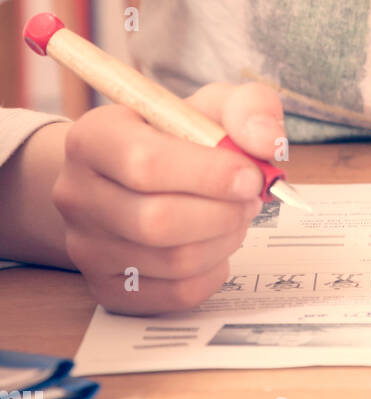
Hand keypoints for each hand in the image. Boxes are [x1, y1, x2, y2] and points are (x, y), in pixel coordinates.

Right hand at [52, 82, 285, 314]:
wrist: (131, 174)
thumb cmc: (176, 135)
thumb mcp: (211, 104)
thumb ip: (248, 109)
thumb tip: (266, 142)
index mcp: (94, 137)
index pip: (146, 164)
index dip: (209, 174)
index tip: (251, 176)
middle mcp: (77, 194)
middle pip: (157, 221)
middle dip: (222, 212)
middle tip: (250, 198)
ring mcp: (86, 246)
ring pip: (171, 261)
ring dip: (223, 240)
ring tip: (236, 215)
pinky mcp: (105, 287)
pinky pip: (174, 294)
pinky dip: (212, 272)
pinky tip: (217, 243)